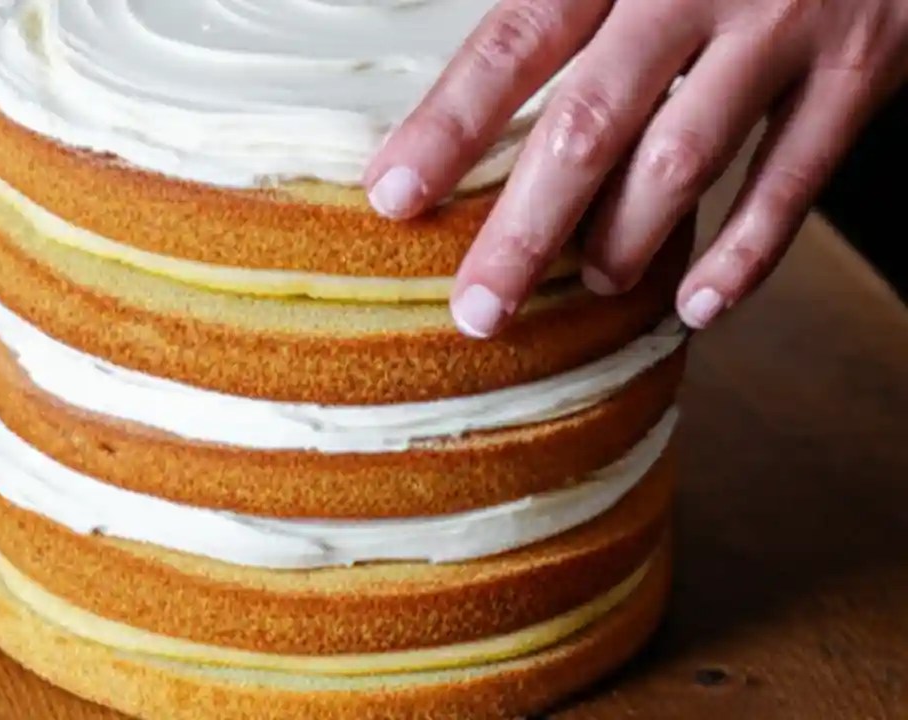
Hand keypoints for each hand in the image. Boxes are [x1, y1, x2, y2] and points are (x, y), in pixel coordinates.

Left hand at [366, 0, 907, 335]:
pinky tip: (698, 304)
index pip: (515, 42)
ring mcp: (784, 26)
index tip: (395, 197)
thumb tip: (470, 96)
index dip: (450, 125)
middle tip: (479, 308)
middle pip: (588, 123)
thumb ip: (565, 3)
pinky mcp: (860, 69)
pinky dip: (745, 254)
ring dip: (624, 241)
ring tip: (589, 283)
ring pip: (682, 159)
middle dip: (524, 228)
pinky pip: (794, 179)